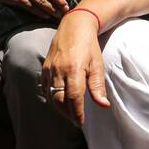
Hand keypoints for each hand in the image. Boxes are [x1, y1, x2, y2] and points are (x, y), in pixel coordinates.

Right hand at [41, 9, 108, 126]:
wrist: (74, 26)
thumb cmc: (88, 45)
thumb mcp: (97, 64)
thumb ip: (98, 86)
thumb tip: (103, 105)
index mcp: (74, 70)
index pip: (74, 98)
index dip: (77, 113)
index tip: (81, 123)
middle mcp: (59, 70)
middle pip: (59, 100)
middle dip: (68, 114)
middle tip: (76, 121)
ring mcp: (50, 69)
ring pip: (51, 95)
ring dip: (59, 108)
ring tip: (69, 113)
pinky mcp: (45, 67)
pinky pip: (45, 88)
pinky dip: (51, 97)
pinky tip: (59, 101)